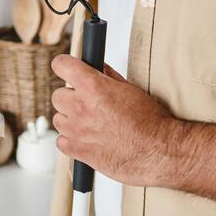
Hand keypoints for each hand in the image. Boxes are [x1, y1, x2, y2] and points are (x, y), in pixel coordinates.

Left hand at [49, 54, 177, 187]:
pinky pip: (61, 141)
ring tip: (91, 124)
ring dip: (70, 120)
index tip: (68, 70)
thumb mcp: (130, 89)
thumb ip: (109, 77)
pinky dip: (71, 141)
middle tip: (86, 103)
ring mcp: (77, 130)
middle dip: (70, 97)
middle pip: (58, 95)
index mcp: (93, 86)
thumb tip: (99, 69)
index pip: (61, 65)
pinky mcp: (78, 150)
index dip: (65, 67)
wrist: (158, 150)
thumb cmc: (150, 121)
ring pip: (58, 119)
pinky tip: (87, 140)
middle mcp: (80, 106)